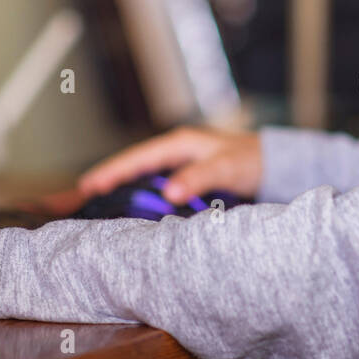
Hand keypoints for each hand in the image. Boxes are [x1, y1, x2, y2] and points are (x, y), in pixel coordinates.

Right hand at [77, 126, 261, 203]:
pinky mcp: (190, 182)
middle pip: (134, 168)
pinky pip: (159, 189)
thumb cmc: (253, 161)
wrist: (276, 166)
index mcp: (179, 144)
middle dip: (109, 181)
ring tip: (100, 209)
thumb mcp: (225, 167)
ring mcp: (182, 167)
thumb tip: (169, 193)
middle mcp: (177, 154)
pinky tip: (135, 214)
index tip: (87, 185)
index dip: (111, 172)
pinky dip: (144, 200)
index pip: (136, 158)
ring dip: (125, 192)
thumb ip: (198, 178)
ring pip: (145, 180)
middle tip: (81, 200)